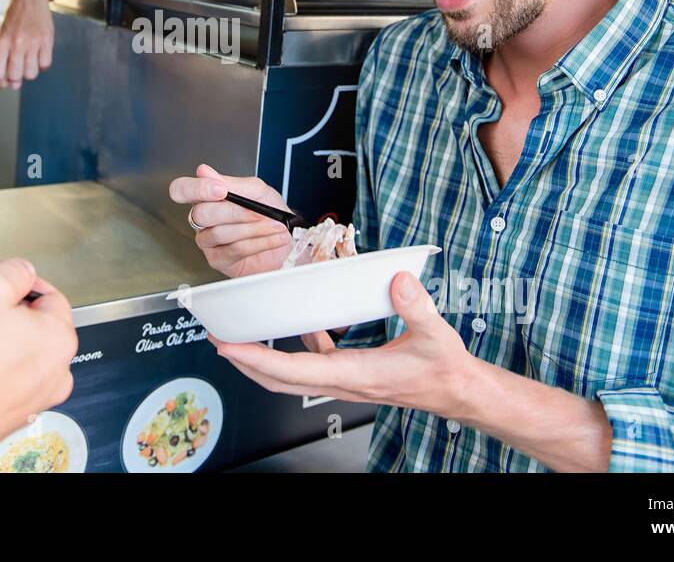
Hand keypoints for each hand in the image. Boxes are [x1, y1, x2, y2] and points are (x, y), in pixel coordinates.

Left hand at [0, 0, 53, 89]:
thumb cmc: (15, 16)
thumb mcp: (3, 33)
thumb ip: (4, 55)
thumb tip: (10, 80)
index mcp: (2, 42)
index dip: (0, 83)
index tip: (4, 84)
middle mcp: (16, 43)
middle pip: (16, 76)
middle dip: (16, 80)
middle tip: (18, 75)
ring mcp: (32, 42)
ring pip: (31, 73)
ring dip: (30, 72)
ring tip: (29, 62)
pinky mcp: (46, 40)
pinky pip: (45, 65)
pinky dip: (43, 65)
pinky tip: (39, 56)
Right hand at [167, 163, 292, 276]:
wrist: (289, 239)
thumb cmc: (271, 214)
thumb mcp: (258, 191)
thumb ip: (232, 183)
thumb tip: (203, 171)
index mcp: (207, 197)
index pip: (182, 190)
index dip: (196, 189)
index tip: (221, 190)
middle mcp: (203, 219)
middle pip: (201, 213)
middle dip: (236, 212)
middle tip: (258, 212)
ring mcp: (208, 241)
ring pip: (220, 233)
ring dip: (253, 228)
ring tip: (273, 226)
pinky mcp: (218, 260)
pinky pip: (234, 249)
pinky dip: (259, 242)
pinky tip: (272, 238)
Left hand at [212, 271, 472, 416]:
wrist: (457, 392)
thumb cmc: (444, 369)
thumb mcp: (435, 335)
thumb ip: (416, 307)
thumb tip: (398, 280)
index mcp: (355, 374)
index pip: (294, 371)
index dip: (257, 360)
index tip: (229, 346)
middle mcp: (342, 381)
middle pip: (278, 380)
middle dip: (244, 361)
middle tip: (217, 338)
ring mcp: (344, 380)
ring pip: (290, 375)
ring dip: (262, 358)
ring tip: (241, 335)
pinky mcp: (350, 373)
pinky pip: (311, 363)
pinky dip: (293, 349)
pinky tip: (296, 326)